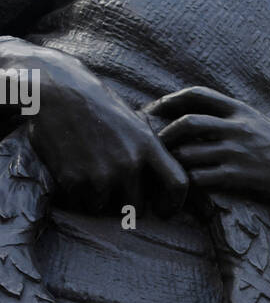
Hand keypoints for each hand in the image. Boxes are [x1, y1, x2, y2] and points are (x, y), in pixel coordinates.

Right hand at [27, 51, 187, 214]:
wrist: (57, 91)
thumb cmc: (97, 104)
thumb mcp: (134, 121)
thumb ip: (150, 149)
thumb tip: (165, 176)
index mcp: (148, 145)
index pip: (178, 185)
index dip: (173, 204)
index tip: (163, 211)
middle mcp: (128, 163)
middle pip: (137, 207)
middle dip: (127, 202)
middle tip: (113, 188)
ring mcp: (101, 174)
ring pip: (106, 209)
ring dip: (99, 199)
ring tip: (89, 175)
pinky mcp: (74, 180)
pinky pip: (81, 205)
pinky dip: (77, 196)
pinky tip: (72, 174)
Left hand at [148, 87, 269, 208]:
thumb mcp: (259, 122)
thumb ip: (232, 117)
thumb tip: (203, 116)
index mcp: (240, 110)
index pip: (198, 95)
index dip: (171, 100)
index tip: (155, 109)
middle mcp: (236, 127)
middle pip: (186, 122)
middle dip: (164, 133)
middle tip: (153, 143)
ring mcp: (236, 152)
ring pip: (189, 152)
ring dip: (173, 161)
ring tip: (165, 168)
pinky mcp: (237, 176)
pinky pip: (200, 178)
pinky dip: (186, 183)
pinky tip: (182, 187)